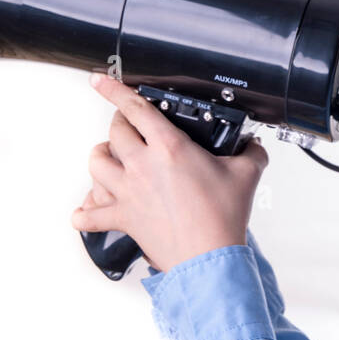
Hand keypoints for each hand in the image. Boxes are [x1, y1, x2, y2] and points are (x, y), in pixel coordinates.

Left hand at [69, 73, 268, 272]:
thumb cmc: (221, 219)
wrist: (209, 259)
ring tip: (110, 155)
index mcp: (169, 148)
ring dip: (101, 155)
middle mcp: (142, 166)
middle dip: (119, 122)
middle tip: (127, 123)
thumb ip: (252, 152)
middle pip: (115, 131)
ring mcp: (128, 192)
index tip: (100, 79)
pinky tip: (85, 210)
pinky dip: (85, 212)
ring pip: (96, 163)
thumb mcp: (246, 175)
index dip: (114, 89)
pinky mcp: (124, 218)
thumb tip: (253, 145)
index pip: (135, 108)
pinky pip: (90, 215)